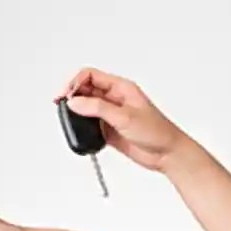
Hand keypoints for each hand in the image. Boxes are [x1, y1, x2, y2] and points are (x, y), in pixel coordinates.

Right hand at [56, 67, 189, 171]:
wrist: (168, 154)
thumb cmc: (157, 131)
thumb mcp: (125, 116)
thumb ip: (98, 108)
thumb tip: (75, 101)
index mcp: (121, 87)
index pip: (91, 75)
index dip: (75, 83)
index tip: (67, 95)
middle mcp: (114, 98)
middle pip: (85, 89)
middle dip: (72, 95)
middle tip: (62, 106)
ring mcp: (111, 114)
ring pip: (86, 107)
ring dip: (76, 111)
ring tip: (68, 118)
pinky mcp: (109, 130)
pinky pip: (90, 124)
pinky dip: (82, 126)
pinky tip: (81, 131)